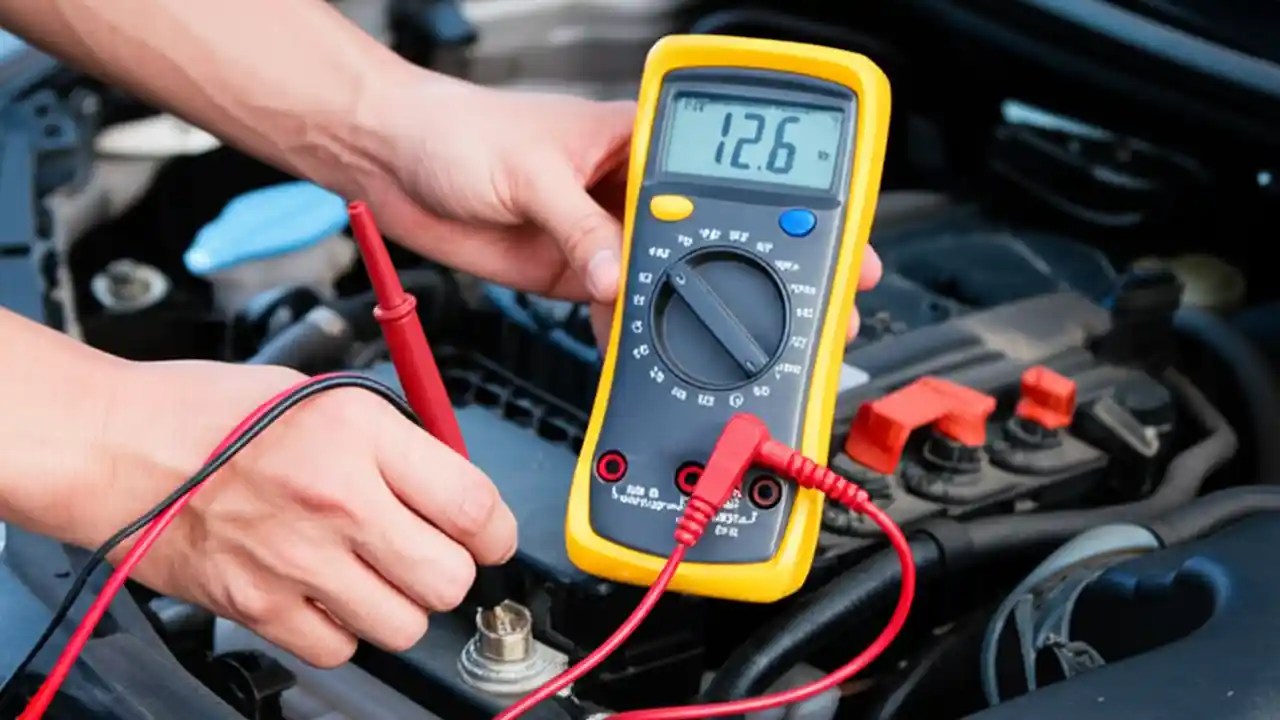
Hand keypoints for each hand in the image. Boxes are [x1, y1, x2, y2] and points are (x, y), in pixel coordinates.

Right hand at [78, 360, 516, 667]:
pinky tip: (327, 594)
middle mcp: (337, 500)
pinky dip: (344, 632)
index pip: (475, 506)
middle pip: (450, 578)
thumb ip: (395, 440)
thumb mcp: (323, 394)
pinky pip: (340, 649)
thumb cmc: (206, 411)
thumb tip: (449, 479)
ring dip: (401, 606)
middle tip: (431, 554)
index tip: (491, 536)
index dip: (498, 530)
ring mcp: (298, 560)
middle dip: (451, 570)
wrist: (113, 445)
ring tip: (374, 575)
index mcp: (360, 434)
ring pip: (404, 624)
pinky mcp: (259, 606)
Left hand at [351, 74, 882, 341]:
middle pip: (709, 236)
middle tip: (811, 305)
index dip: (779, 207)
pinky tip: (654, 359)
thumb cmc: (457, 131)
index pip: (722, 174)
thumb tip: (620, 282)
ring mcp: (603, 236)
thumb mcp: (529, 172)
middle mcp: (628, 190)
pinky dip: (633, 338)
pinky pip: (619, 312)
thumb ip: (580, 230)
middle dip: (759, 272)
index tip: (827, 238)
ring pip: (667, 281)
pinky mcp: (575, 274)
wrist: (389, 164)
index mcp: (635, 143)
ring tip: (740, 345)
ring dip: (694, 314)